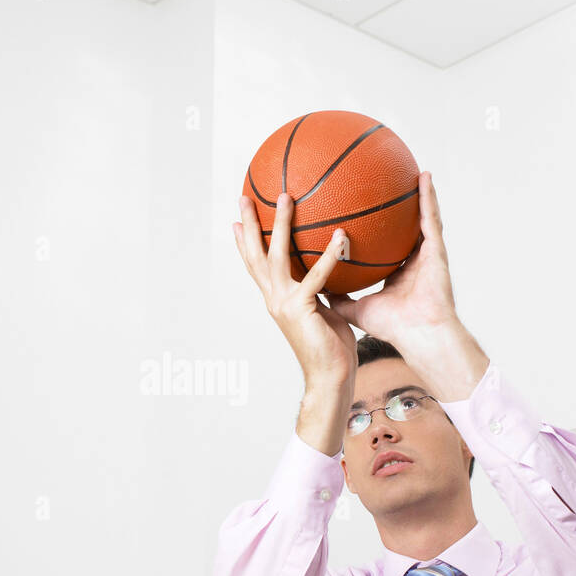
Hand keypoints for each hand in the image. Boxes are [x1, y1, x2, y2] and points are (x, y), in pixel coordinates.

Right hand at [234, 190, 357, 388]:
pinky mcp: (301, 308)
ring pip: (276, 257)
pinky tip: (340, 235)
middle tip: (244, 197)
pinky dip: (328, 255)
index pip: (256, 266)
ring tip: (285, 198)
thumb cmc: (331, 349)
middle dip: (248, 225)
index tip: (236, 221)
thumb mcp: (326, 312)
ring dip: (279, 225)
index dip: (244, 243)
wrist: (329, 377)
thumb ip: (324, 291)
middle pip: (255, 255)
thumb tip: (335, 273)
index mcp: (277, 299)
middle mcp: (274, 298)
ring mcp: (284, 303)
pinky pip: (315, 275)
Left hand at [321, 172, 458, 347]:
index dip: (376, 232)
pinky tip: (423, 178)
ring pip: (421, 217)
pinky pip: (431, 218)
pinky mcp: (437, 250)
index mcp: (395, 273)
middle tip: (385, 185)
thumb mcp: (355, 309)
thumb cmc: (393, 327)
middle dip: (397, 207)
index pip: (383, 247)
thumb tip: (314, 287)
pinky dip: (428, 197)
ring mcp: (426, 254)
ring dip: (418, 193)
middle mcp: (412, 260)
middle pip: (403, 228)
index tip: (363, 215)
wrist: (419, 333)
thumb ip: (337, 297)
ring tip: (409, 170)